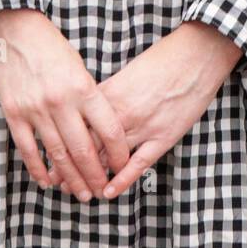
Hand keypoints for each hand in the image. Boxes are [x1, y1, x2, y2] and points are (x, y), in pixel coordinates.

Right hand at [0, 8, 131, 200]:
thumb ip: (88, 96)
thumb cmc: (50, 45)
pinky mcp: (14, 113)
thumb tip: (99, 129)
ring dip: (70, 178)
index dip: (119, 153)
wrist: (12, 28)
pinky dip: (38, 169)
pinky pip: (28, 149)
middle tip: (101, 191)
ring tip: (81, 193)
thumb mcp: (78, 66)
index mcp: (82, 87)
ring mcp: (35, 110)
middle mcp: (60, 102)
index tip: (124, 166)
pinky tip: (47, 182)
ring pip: (57, 155)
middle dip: (95, 174)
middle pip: (83, 149)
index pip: (108, 130)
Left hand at [48, 20, 243, 200]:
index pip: (76, 124)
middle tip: (58, 180)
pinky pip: (139, 163)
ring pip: (110, 158)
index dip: (61, 143)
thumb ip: (107, 94)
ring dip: (93, 176)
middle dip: (71, 165)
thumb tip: (88, 109)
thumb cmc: (163, 60)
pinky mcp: (163, 137)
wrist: (196, 56)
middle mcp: (120, 112)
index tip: (50, 156)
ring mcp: (142, 126)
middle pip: (88, 144)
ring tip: (80, 190)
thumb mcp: (126, 73)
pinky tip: (110, 191)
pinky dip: (122, 179)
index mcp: (108, 94)